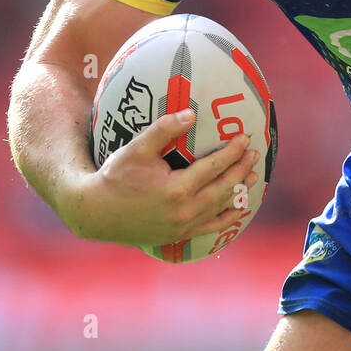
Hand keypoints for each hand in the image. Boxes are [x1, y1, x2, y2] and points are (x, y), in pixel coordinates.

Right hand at [62, 109, 258, 245]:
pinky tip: (238, 210)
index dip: (232, 151)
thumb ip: (164, 129)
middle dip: (241, 168)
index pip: (215, 166)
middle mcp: (185, 210)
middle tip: (255, 154)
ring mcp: (183, 226)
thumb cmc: (114, 177)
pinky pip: (210, 228)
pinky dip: (227, 218)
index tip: (244, 137)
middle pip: (224, 187)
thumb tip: (191, 114)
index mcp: (178, 188)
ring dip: (239, 190)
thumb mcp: (136, 149)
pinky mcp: (178, 235)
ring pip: (221, 207)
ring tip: (252, 176)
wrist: (95, 213)